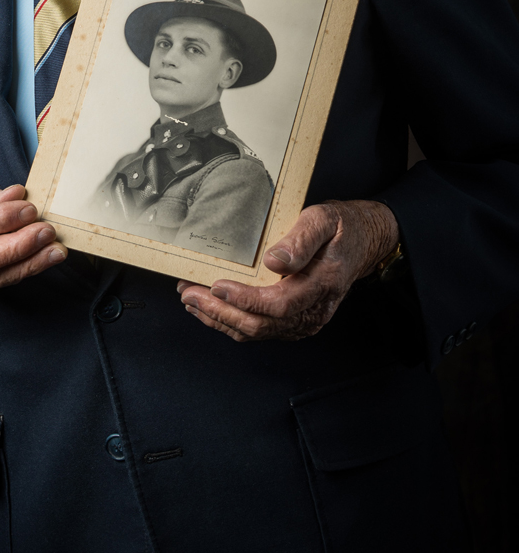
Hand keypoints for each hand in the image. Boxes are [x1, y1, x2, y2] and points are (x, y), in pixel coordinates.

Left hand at [177, 199, 398, 342]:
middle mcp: (314, 310)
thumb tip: (274, 261)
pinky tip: (212, 310)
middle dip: (220, 312)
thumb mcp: (324, 219)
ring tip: (190, 301)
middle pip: (261, 325)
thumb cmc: (341, 228)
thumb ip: (300, 239)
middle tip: (188, 293)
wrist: (363, 241)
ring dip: (220, 319)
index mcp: (322, 284)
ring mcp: (305, 320)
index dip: (245, 300)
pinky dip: (232, 323)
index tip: (217, 286)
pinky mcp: (296, 320)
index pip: (279, 304)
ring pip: (257, 332)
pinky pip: (261, 330)